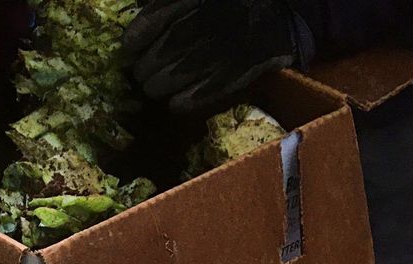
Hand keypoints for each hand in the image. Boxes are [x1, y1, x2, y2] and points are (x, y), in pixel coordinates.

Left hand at [124, 0, 302, 114]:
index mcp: (192, 0)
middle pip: (155, 57)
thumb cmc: (236, 1)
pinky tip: (176, 103)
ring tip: (156, 87)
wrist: (283, 10)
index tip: (129, 49)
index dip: (135, 40)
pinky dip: (181, 103)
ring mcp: (217, 52)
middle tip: (143, 72)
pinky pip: (193, 99)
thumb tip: (139, 22)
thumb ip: (170, 2)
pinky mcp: (232, 76)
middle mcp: (202, 24)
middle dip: (145, 68)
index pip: (149, 24)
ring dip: (158, 86)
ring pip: (167, 81)